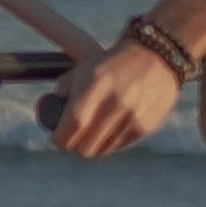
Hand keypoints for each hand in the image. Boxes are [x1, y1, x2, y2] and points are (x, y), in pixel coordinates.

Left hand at [49, 41, 182, 159]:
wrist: (156, 56)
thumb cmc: (109, 65)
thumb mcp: (83, 70)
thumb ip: (62, 93)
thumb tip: (49, 120)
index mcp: (95, 83)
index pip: (72, 124)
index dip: (59, 139)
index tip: (56, 138)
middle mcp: (116, 101)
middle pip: (85, 147)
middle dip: (74, 145)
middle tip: (73, 137)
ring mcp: (133, 116)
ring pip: (101, 150)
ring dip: (92, 144)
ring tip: (94, 128)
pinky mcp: (146, 126)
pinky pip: (118, 146)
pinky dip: (110, 141)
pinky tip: (112, 125)